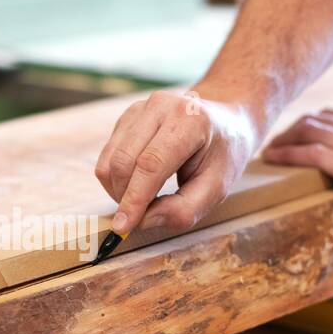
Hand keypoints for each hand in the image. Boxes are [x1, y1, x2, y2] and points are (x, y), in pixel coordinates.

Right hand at [94, 90, 261, 234]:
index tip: (123, 227)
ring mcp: (139, 109)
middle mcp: (160, 106)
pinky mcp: (126, 117)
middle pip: (123, 162)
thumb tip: (143, 221)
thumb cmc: (222, 155)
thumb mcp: (217, 187)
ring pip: (110, 160)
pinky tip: (138, 182)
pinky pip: (108, 156)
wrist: (224, 120)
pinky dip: (116, 179)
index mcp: (190, 121)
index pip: (151, 164)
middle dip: (125, 197)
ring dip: (118, 190)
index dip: (134, 198)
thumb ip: (184, 209)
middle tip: (141, 216)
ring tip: (143, 198)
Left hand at [262, 108, 332, 212]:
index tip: (301, 133)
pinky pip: (307, 152)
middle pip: (316, 119)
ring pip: (306, 131)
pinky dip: (285, 154)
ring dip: (283, 140)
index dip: (315, 124)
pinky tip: (271, 160)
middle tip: (277, 143)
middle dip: (292, 130)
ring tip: (269, 152)